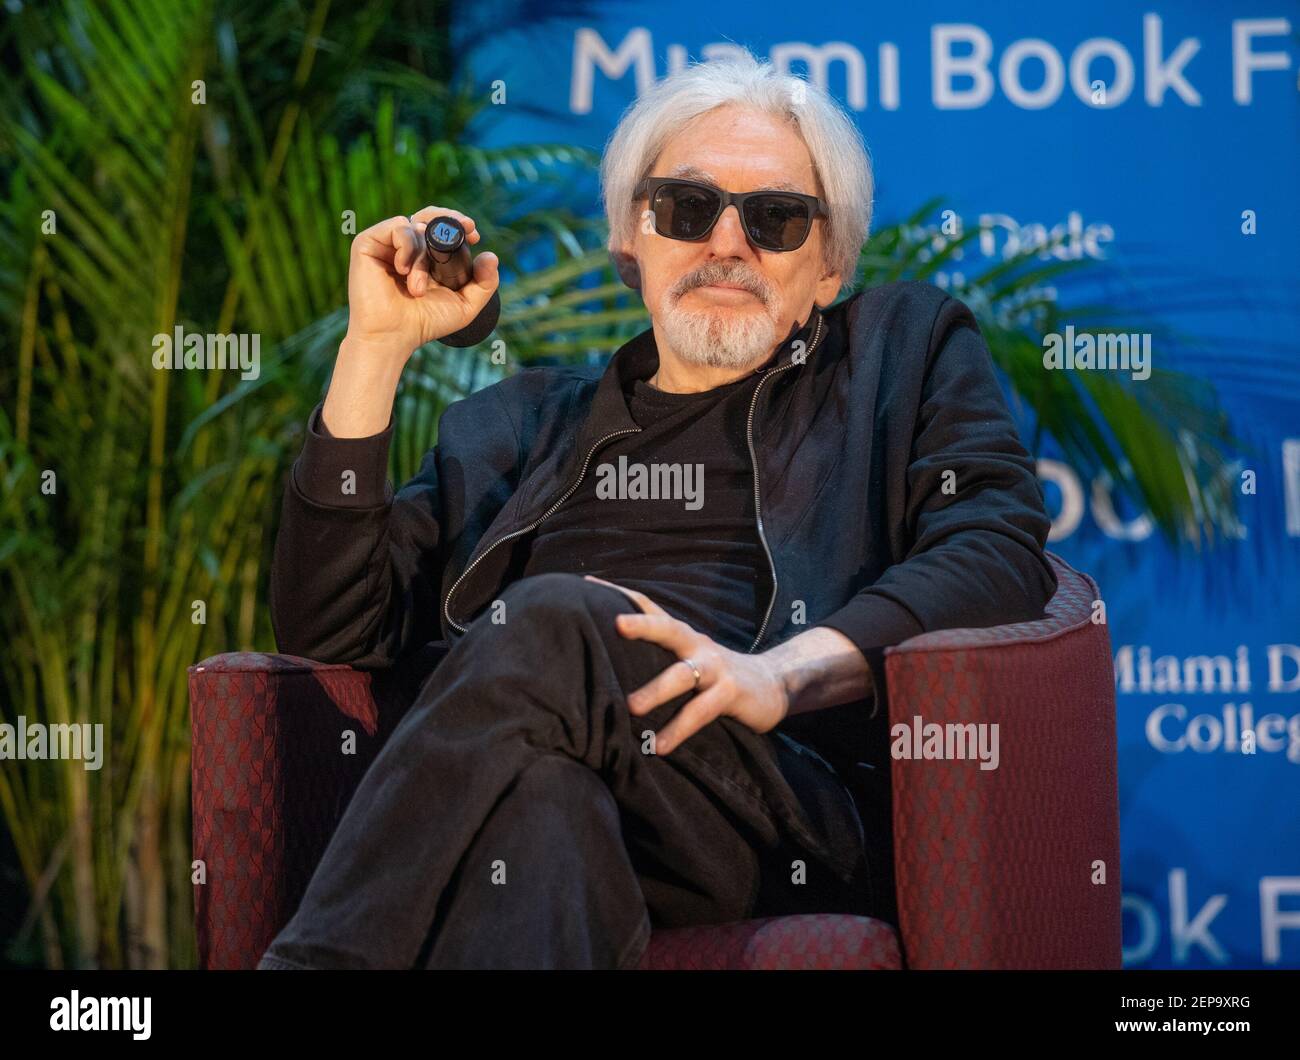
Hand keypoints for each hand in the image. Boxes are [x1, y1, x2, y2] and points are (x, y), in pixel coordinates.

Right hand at [344, 205, 499, 365]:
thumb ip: (484, 284)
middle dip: (447, 219)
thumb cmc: (425, 323)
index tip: (474, 234)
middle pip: (428, 216)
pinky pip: (397, 227)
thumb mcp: (464, 305)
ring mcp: (386, 244)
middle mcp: (406, 247)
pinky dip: (407, 246)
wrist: (392, 336)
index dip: (457, 223)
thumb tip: (492, 255)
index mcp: (425, 257)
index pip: (441, 228)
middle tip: (464, 228)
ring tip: (417, 288)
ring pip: (415, 227)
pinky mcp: (368, 243)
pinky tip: (403, 270)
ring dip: (423, 257)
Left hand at [583, 576, 789, 754]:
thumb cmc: (718, 675)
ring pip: (683, 674)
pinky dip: (678, 729)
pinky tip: (660, 747)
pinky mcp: (730, 693)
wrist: (774, 685)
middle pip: (668, 628)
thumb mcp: (690, 659)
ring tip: (631, 708)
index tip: (586, 582)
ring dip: (657, 691)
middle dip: (643, 624)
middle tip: (615, 625)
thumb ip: (659, 657)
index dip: (620, 594)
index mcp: (682, 636)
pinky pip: (700, 712)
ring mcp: (715, 667)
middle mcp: (696, 645)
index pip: (649, 607)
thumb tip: (608, 665)